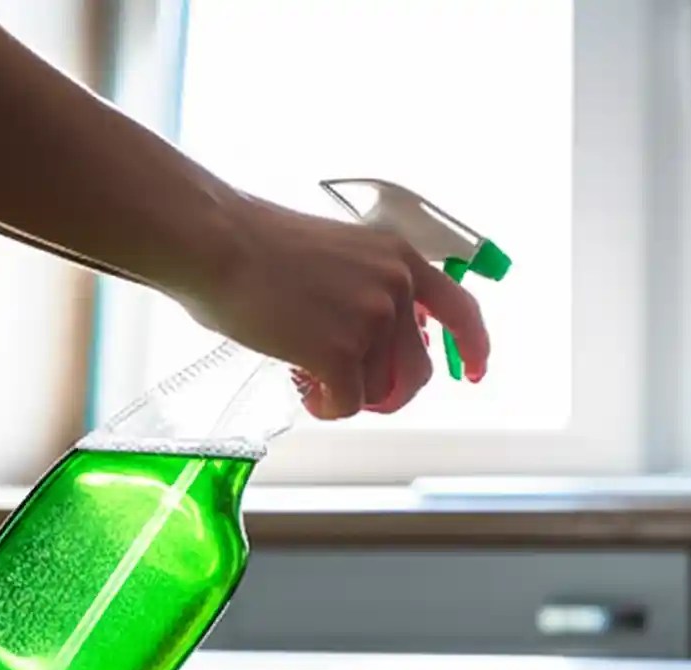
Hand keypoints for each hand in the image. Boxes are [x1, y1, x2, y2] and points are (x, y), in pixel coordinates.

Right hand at [179, 193, 488, 419]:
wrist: (214, 242)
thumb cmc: (256, 244)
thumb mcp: (338, 254)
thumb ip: (369, 290)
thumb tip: (376, 341)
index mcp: (399, 257)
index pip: (461, 309)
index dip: (474, 346)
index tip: (475, 371)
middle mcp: (396, 287)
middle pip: (419, 370)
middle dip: (390, 392)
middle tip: (355, 393)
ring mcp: (372, 319)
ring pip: (378, 390)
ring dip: (345, 393)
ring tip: (306, 373)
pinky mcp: (341, 351)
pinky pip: (349, 404)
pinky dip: (326, 406)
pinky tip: (303, 387)